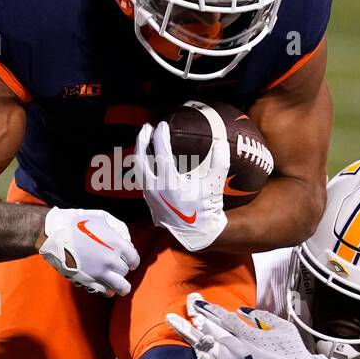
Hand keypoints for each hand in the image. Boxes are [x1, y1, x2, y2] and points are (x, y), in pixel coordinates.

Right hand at [39, 207, 139, 295]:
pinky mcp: (89, 281)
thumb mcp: (101, 219)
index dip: (132, 259)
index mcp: (117, 244)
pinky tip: (106, 286)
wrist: (55, 235)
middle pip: (126, 271)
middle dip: (123, 268)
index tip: (128, 260)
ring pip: (122, 287)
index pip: (134, 258)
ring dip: (122, 285)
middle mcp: (111, 260)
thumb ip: (117, 229)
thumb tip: (125, 240)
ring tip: (119, 284)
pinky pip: (106, 291)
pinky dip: (108, 290)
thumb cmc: (77, 224)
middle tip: (116, 265)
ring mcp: (100, 272)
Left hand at [136, 121, 227, 251]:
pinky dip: (144, 167)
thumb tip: (220, 143)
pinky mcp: (149, 203)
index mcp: (169, 182)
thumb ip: (219, 162)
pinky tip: (150, 162)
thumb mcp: (215, 184)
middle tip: (146, 127)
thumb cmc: (206, 208)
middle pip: (141, 158)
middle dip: (142, 140)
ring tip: (145, 142)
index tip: (163, 125)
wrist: (197, 233)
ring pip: (139, 170)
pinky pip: (142, 180)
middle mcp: (155, 188)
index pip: (161, 151)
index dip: (161, 135)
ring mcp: (150, 196)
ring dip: (141, 153)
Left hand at [166, 293, 345, 358]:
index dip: (210, 308)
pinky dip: (199, 352)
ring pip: (204, 345)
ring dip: (188, 332)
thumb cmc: (292, 352)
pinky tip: (191, 343)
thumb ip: (261, 317)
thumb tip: (241, 311)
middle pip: (210, 329)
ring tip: (173, 320)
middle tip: (188, 300)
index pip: (224, 319)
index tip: (199, 300)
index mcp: (250, 337)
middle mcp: (237, 350)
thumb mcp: (282, 328)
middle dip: (198, 314)